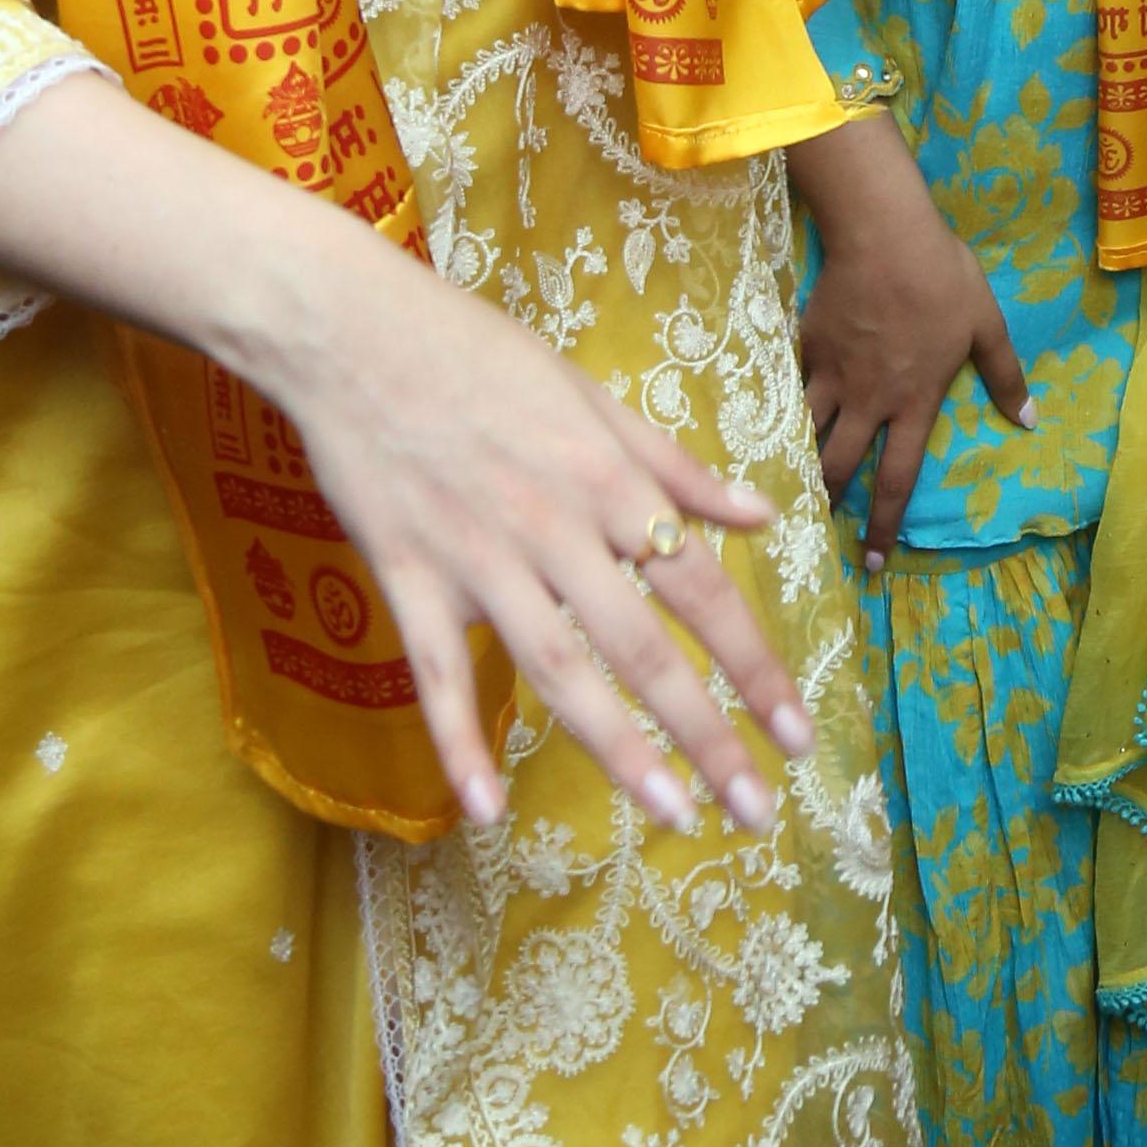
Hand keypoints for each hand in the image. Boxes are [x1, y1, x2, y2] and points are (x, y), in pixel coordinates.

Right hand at [252, 224, 804, 839]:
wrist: (349, 332)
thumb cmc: (476, 354)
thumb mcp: (592, 397)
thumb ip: (677, 467)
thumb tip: (762, 514)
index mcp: (608, 482)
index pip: (702, 589)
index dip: (755, 667)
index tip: (797, 734)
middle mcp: (554, 529)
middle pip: (643, 647)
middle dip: (707, 733)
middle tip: (755, 809)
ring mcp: (477, 558)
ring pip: (557, 670)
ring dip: (618, 749)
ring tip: (672, 814)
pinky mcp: (406, 577)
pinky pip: (436, 674)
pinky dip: (458, 742)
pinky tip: (485, 809)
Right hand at [793, 115, 1030, 561]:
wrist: (884, 234)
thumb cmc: (942, 278)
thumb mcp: (986, 324)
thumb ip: (1005, 374)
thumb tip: (1029, 420)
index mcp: (914, 403)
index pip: (897, 480)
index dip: (883, 526)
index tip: (873, 562)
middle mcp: (869, 401)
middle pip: (840, 468)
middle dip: (829, 504)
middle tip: (819, 529)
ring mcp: (831, 375)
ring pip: (806, 435)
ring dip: (797, 466)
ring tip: (786, 490)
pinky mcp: (805, 347)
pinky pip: (789, 388)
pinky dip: (780, 412)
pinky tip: (765, 429)